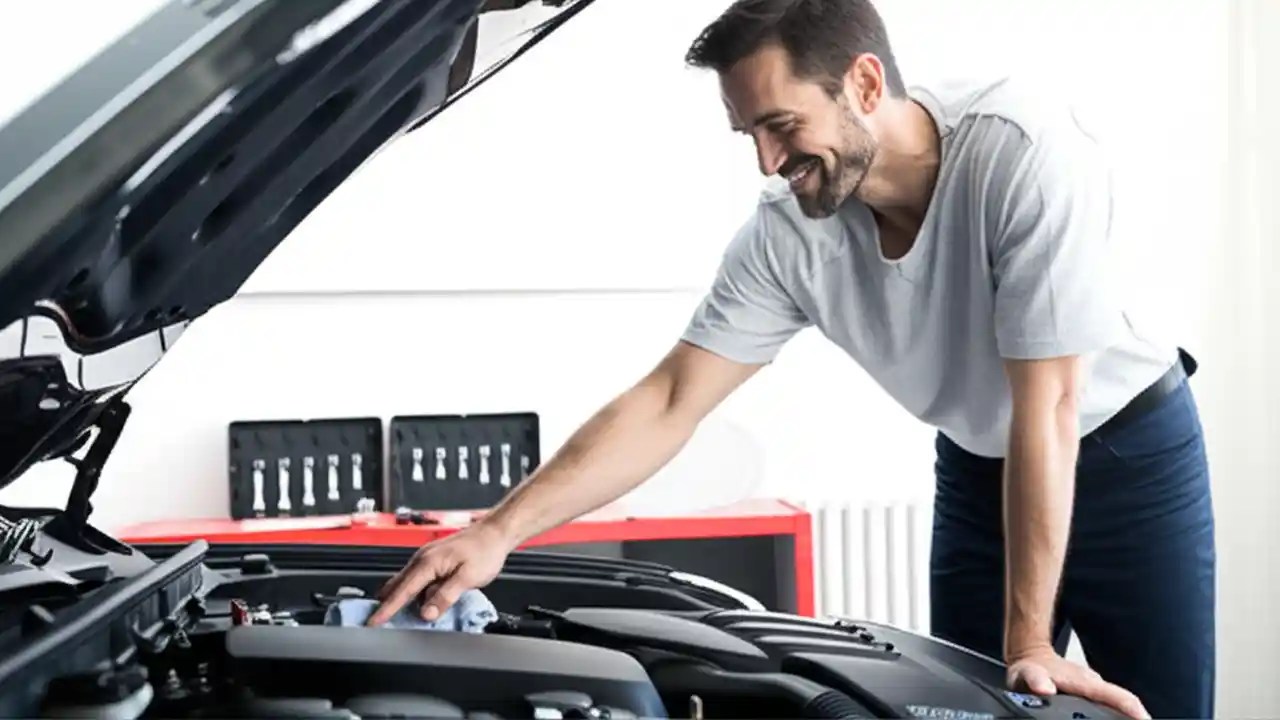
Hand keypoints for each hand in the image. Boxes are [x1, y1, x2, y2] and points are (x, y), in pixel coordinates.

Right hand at [366, 522, 512, 625]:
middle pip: (397, 586)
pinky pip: (417, 579)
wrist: (495, 533)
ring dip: (403, 599)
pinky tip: (422, 602)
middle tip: (380, 622)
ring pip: (407, 583)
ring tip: (401, 617)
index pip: (401, 591)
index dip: (386, 609)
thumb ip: (444, 596)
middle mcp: (423, 559)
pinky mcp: (434, 560)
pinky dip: (415, 592)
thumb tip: (426, 613)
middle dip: (387, 604)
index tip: (372, 622)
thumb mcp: (467, 578)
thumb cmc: (485, 551)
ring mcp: (427, 558)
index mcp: (428, 563)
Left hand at [1006, 645, 1148, 718]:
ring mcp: (1094, 688)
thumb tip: (1045, 689)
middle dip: (1138, 716)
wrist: (1030, 656)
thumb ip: (1035, 680)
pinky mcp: (1091, 693)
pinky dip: (1119, 713)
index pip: (1117, 695)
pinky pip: (1110, 703)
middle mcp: (1093, 684)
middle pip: (1124, 701)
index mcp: (1083, 682)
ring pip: (1118, 702)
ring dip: (1129, 715)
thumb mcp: (1026, 674)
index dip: (1134, 710)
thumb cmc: (1028, 668)